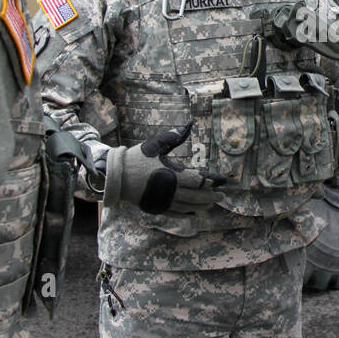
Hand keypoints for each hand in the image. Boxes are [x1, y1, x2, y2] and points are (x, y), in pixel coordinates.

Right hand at [102, 124, 228, 213]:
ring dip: (202, 205)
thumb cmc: (137, 157)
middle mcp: (170, 191)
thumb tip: (189, 124)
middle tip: (222, 195)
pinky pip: (177, 213)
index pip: (198, 180)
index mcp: (172, 174)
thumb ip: (174, 136)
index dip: (212, 181)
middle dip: (211, 196)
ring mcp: (163, 202)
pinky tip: (194, 211)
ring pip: (189, 206)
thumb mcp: (156, 144)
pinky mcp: (157, 208)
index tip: (222, 180)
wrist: (116, 175)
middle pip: (197, 196)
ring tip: (212, 203)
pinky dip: (188, 212)